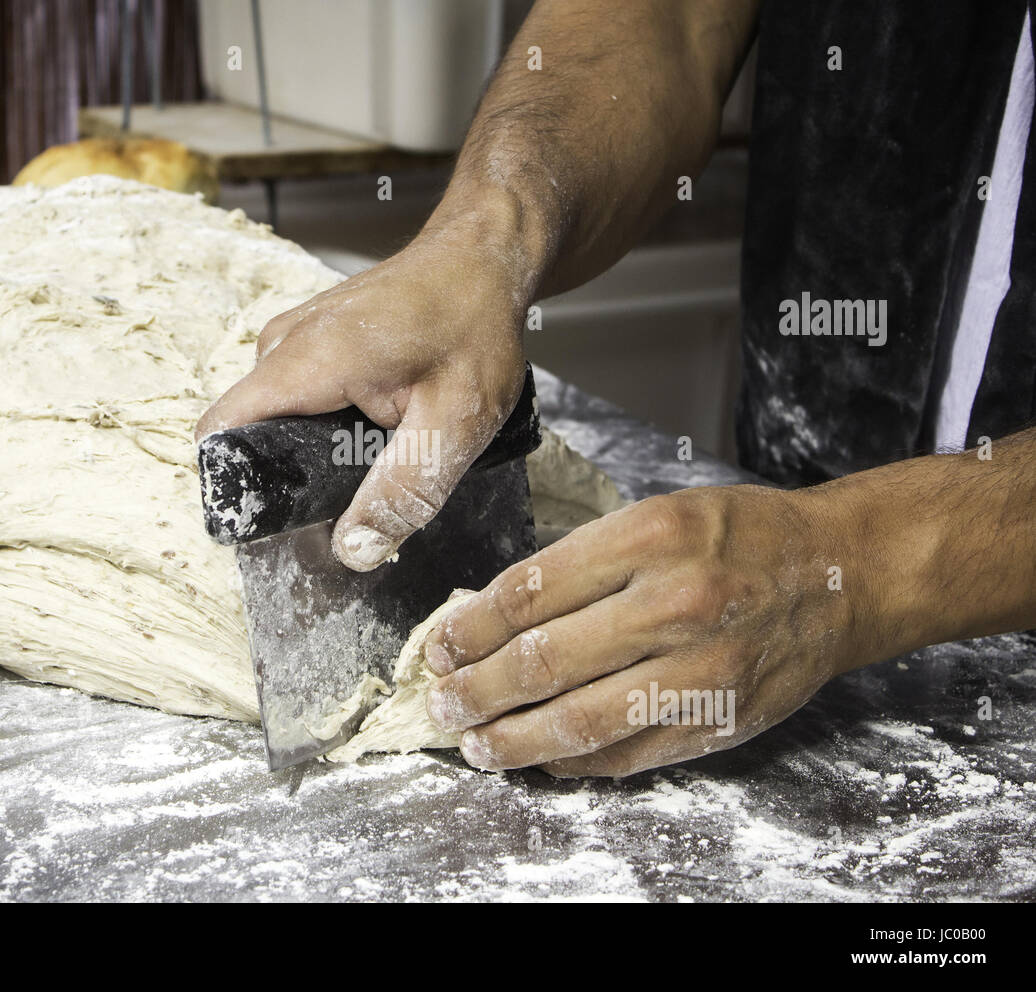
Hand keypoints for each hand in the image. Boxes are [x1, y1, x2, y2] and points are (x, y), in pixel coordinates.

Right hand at [195, 228, 529, 570]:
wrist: (483, 258)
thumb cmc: (474, 324)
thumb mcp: (455, 423)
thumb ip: (404, 490)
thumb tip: (354, 552)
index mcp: (305, 360)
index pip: (221, 435)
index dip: (240, 490)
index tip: (282, 528)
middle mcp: (282, 345)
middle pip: (250, 437)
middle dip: (292, 479)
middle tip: (357, 491)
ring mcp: (291, 340)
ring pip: (274, 421)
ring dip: (313, 452)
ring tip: (373, 452)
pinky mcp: (306, 342)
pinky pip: (292, 399)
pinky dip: (323, 425)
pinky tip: (372, 427)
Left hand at [421, 483, 879, 776]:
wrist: (837, 574)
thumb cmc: (737, 538)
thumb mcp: (655, 516)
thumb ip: (578, 565)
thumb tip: (491, 617)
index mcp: (649, 537)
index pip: (528, 592)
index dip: (470, 628)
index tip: (440, 645)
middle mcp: (675, 603)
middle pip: (543, 661)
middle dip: (476, 688)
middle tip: (442, 702)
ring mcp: (700, 670)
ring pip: (579, 721)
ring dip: (512, 739)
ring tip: (475, 743)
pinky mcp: (717, 721)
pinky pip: (624, 754)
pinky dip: (571, 762)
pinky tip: (538, 756)